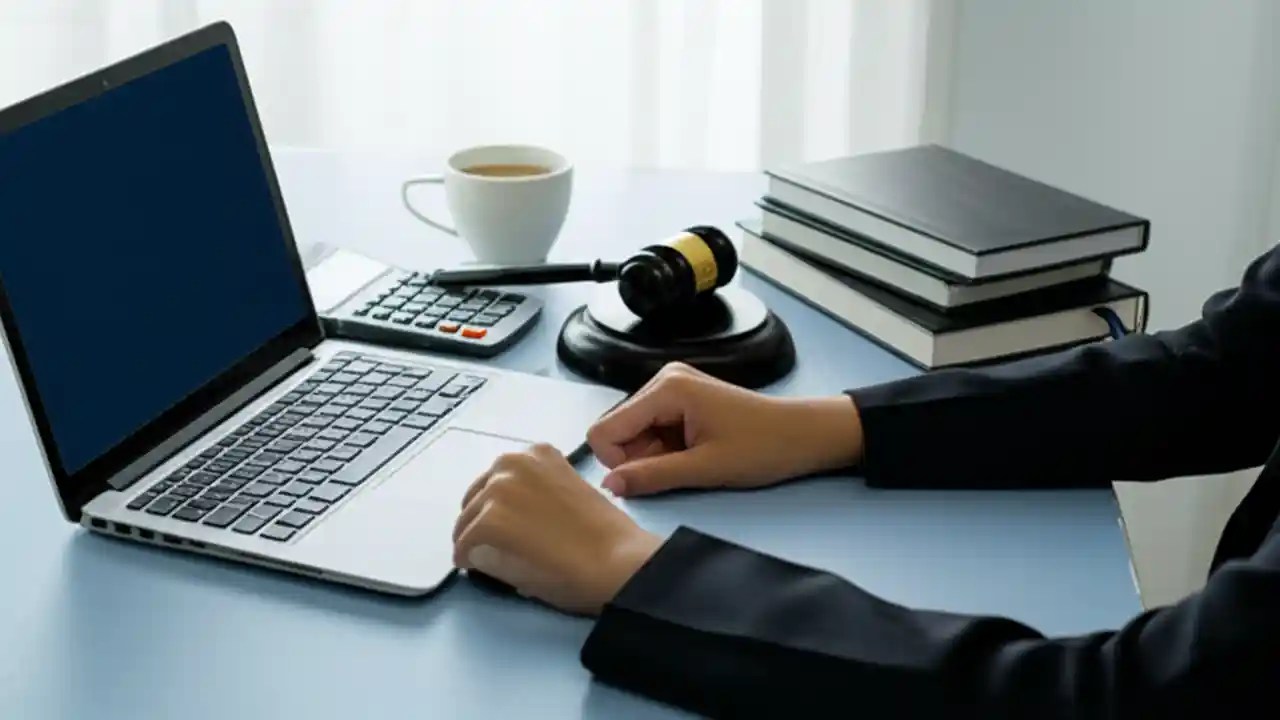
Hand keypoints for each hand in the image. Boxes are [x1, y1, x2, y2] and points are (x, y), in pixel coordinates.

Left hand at [453, 443, 661, 615]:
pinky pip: (463, 549)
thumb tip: (510, 521)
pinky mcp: (488, 522)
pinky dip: (473, 564)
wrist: (618, 561)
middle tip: (509, 552)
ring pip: (466, 526)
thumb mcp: (565, 494)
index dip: (504, 511)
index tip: (518, 530)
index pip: (497, 483)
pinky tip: (501, 573)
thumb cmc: (603, 536)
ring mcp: (496, 491)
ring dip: (479, 547)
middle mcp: (510, 463)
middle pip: (474, 502)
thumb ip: (535, 494)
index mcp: (535, 454)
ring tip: (510, 563)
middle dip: (484, 527)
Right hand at [588, 362, 863, 496]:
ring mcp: (672, 386)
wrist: (803, 434)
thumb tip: (609, 487)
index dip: (618, 462)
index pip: (605, 429)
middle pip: (617, 429)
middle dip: (638, 458)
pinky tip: (694, 453)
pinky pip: (651, 429)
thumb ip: (653, 477)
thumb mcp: (706, 469)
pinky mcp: (680, 397)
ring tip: (692, 460)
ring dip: (653, 456)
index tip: (651, 477)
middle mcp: (663, 379)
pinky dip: (664, 449)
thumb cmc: (763, 448)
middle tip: (680, 468)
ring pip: (633, 432)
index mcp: (666, 388)